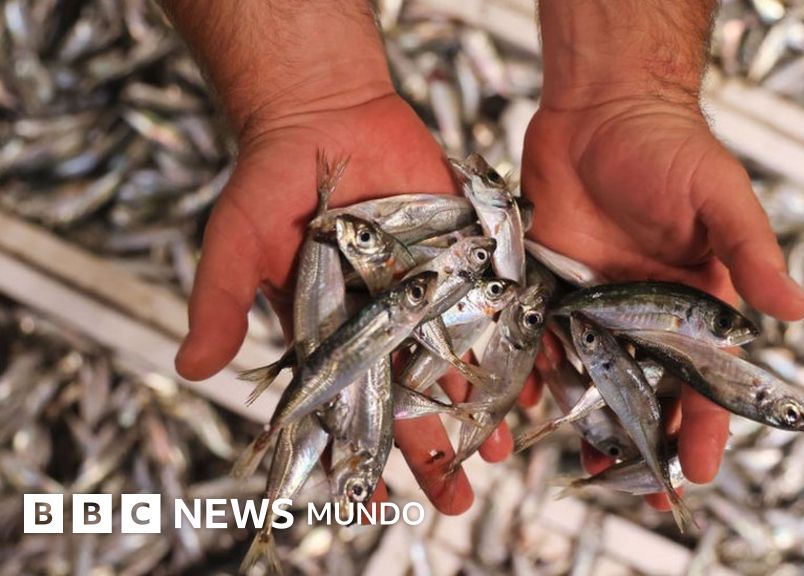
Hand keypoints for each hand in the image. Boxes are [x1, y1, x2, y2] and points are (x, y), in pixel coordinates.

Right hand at [173, 91, 496, 514]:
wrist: (325, 114)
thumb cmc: (270, 180)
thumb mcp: (236, 242)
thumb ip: (220, 303)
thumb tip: (189, 367)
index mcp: (333, 332)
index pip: (348, 406)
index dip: (359, 452)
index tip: (372, 498)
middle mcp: (383, 320)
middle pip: (411, 396)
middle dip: (431, 450)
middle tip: (454, 500)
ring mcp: (426, 290)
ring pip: (455, 360)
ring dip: (476, 406)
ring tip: (495, 451)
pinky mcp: (462, 255)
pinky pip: (490, 302)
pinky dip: (509, 338)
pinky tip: (528, 377)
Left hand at [521, 94, 803, 506]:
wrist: (601, 107)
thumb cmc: (670, 147)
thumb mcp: (719, 197)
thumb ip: (751, 253)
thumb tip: (797, 309)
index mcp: (697, 299)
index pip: (706, 376)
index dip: (706, 425)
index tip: (698, 473)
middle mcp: (647, 310)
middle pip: (650, 388)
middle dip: (646, 438)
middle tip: (635, 488)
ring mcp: (596, 302)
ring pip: (595, 374)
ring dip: (591, 419)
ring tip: (585, 464)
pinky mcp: (552, 285)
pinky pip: (546, 339)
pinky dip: (539, 372)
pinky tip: (530, 403)